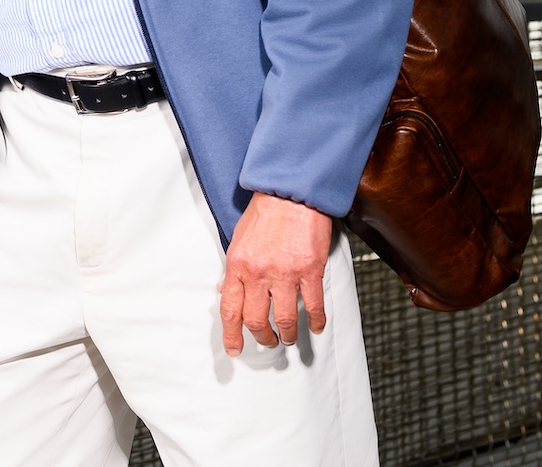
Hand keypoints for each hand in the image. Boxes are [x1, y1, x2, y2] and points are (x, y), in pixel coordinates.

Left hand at [218, 192, 331, 355]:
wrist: (291, 192)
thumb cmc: (265, 212)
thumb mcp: (239, 239)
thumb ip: (234, 268)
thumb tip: (225, 291)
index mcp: (238, 265)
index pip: (230, 309)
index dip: (231, 334)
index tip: (235, 349)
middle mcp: (259, 272)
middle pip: (256, 320)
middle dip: (262, 338)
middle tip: (268, 342)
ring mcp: (285, 273)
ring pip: (284, 318)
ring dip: (288, 334)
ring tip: (289, 338)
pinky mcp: (310, 269)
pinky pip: (313, 304)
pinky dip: (316, 320)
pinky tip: (316, 326)